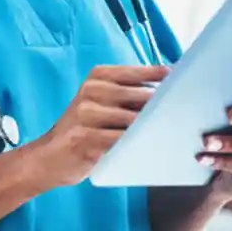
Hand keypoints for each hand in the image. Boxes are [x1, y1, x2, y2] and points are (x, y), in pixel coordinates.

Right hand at [22, 64, 170, 190]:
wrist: (47, 158)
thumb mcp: (100, 105)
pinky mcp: (85, 138)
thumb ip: (126, 97)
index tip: (179, 78)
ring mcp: (86, 114)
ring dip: (152, 129)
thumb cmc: (83, 130)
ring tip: (170, 135)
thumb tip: (166, 94)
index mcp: (96, 77)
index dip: (158, 75)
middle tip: (183, 114)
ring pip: (132, 120)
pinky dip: (137, 146)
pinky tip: (148, 149)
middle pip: (138, 96)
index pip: (134, 72)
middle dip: (161, 107)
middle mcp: (90, 91)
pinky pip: (120, 141)